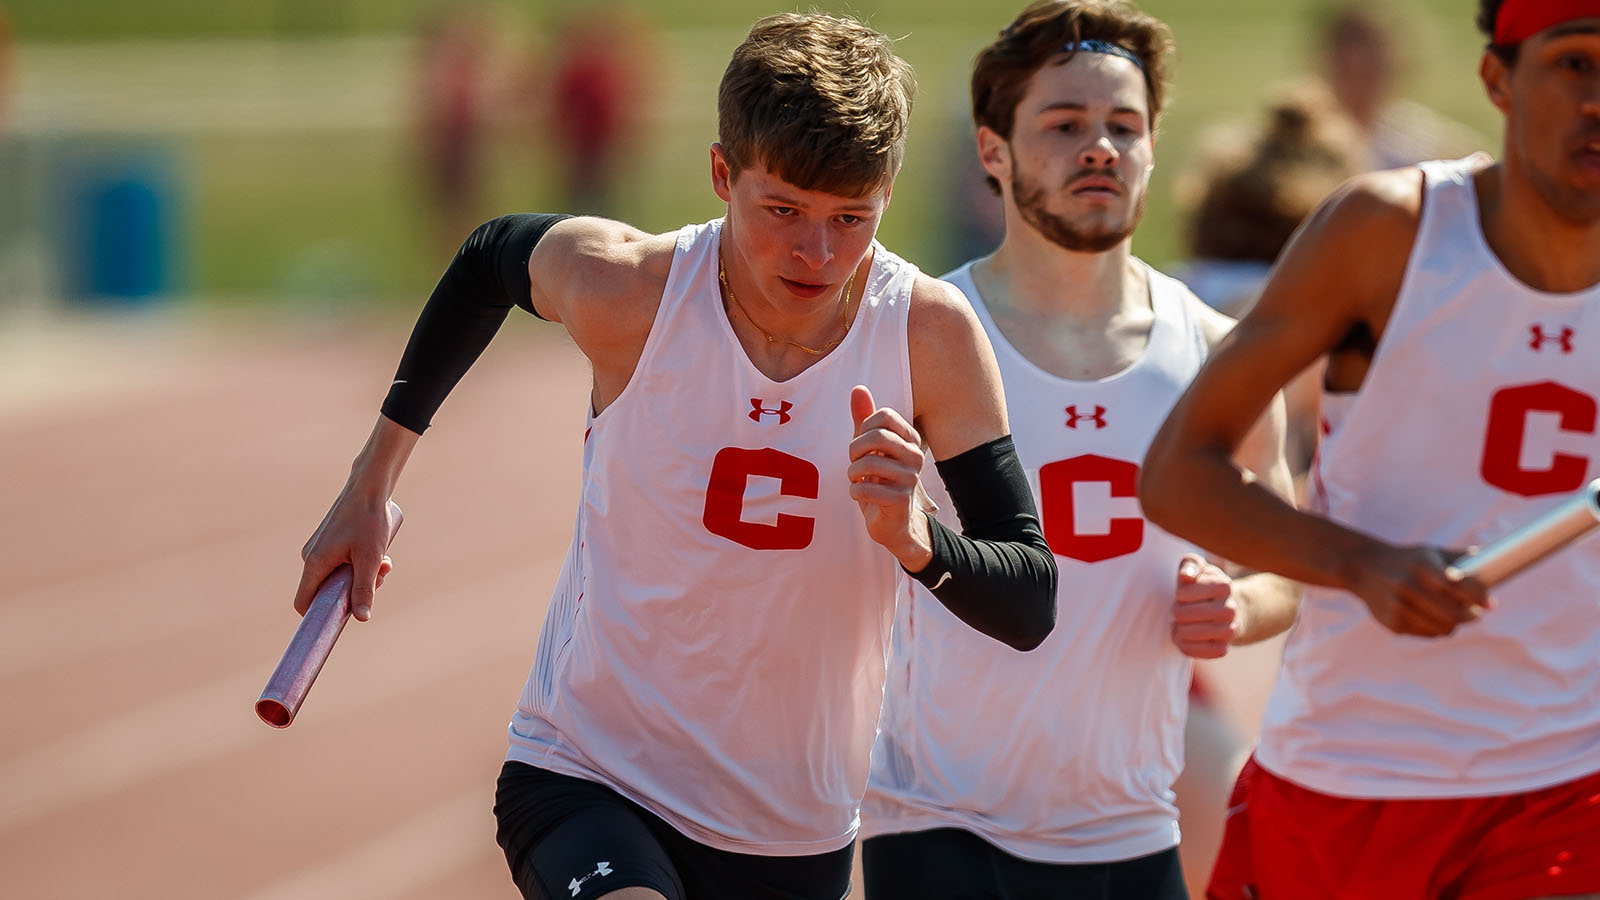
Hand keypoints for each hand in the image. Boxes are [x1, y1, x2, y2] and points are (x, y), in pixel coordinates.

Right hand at [295, 490, 397, 621]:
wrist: (370, 487)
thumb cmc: (369, 520)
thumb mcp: (370, 559)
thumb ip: (365, 589)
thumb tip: (361, 618)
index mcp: (314, 564)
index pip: (304, 603)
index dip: (320, 617)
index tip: (343, 620)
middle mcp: (311, 558)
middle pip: (327, 591)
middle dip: (355, 591)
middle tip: (380, 578)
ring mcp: (320, 549)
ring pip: (339, 577)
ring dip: (363, 576)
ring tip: (384, 562)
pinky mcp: (330, 542)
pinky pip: (341, 564)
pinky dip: (360, 564)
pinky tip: (380, 553)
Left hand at [848, 384, 930, 567]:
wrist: (894, 523)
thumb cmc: (880, 480)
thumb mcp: (869, 448)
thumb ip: (863, 419)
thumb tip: (858, 388)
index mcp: (910, 440)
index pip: (883, 416)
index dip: (863, 428)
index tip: (862, 444)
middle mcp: (916, 456)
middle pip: (876, 437)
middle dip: (854, 450)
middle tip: (855, 463)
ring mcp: (910, 479)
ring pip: (867, 464)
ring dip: (853, 474)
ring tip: (858, 481)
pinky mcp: (900, 500)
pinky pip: (865, 489)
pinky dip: (855, 492)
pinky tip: (862, 496)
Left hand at [1171, 553, 1237, 658]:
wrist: (1232, 610)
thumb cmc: (1207, 586)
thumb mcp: (1199, 568)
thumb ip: (1190, 564)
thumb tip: (1186, 577)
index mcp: (1224, 586)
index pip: (1183, 593)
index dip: (1179, 594)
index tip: (1185, 593)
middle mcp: (1229, 609)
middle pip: (1181, 614)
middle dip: (1176, 611)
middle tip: (1181, 609)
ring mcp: (1228, 631)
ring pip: (1185, 633)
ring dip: (1178, 628)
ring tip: (1182, 622)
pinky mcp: (1222, 649)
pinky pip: (1191, 651)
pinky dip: (1182, 644)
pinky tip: (1186, 636)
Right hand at [1343, 543, 1489, 637]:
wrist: (1362, 568)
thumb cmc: (1405, 560)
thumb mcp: (1429, 552)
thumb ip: (1459, 558)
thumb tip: (1493, 564)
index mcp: (1421, 565)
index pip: (1459, 587)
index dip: (1479, 598)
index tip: (1490, 603)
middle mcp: (1408, 586)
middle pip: (1454, 614)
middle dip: (1472, 616)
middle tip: (1476, 613)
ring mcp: (1398, 607)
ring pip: (1443, 628)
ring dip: (1454, 624)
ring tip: (1454, 616)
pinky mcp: (1392, 623)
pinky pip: (1427, 634)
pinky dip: (1435, 628)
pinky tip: (1432, 618)